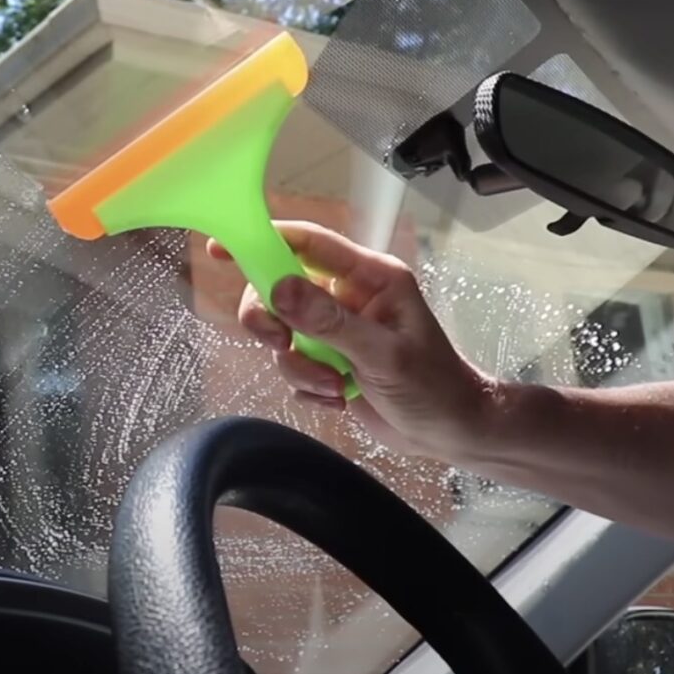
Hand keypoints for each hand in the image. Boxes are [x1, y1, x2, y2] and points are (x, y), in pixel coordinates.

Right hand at [207, 221, 498, 459]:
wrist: (451, 434)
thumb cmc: (433, 387)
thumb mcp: (383, 353)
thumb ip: (331, 322)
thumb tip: (280, 289)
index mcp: (368, 277)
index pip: (308, 243)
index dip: (264, 239)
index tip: (222, 246)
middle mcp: (346, 296)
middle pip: (278, 288)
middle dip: (272, 320)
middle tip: (280, 343)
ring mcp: (334, 328)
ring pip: (281, 332)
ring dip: (299, 365)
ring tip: (336, 385)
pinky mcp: (326, 359)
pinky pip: (290, 363)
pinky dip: (307, 385)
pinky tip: (340, 395)